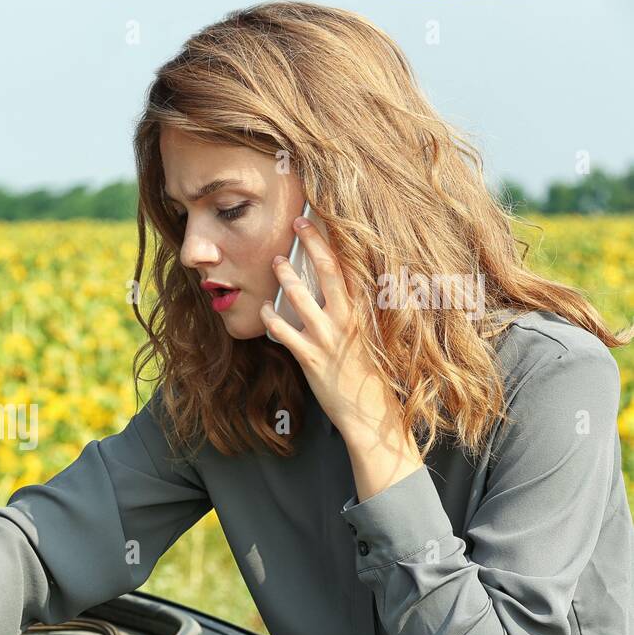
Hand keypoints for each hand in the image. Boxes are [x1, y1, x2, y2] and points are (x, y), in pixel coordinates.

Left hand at [259, 215, 421, 499]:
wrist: (370, 413)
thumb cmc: (369, 374)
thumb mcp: (369, 337)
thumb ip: (356, 312)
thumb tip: (343, 290)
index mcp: (365, 312)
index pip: (353, 268)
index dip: (339, 242)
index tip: (327, 221)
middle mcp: (347, 319)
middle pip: (330, 271)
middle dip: (313, 244)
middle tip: (297, 222)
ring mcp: (328, 337)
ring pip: (302, 297)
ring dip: (286, 277)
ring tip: (275, 262)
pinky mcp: (311, 357)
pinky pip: (285, 332)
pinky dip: (272, 319)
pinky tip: (264, 310)